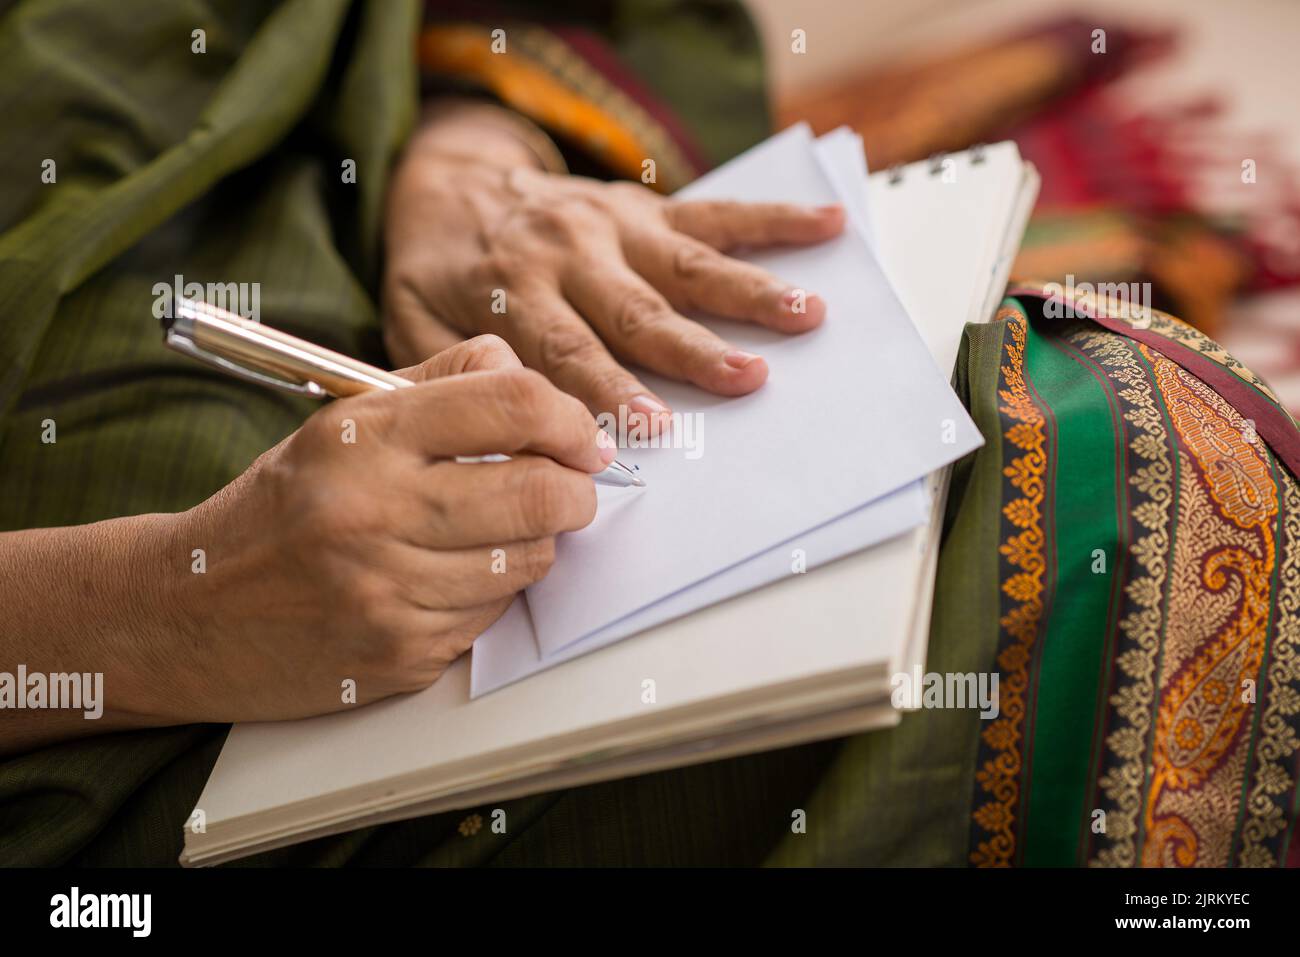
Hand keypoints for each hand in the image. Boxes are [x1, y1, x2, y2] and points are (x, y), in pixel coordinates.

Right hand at [168, 336, 607, 720]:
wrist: (188, 612)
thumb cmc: (278, 508)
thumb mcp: (341, 421)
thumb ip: (441, 383)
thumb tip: (527, 375)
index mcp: (362, 437)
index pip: (512, 404)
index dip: (570, 420)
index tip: (582, 439)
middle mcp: (375, 512)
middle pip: (539, 493)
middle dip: (575, 490)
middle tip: (569, 487)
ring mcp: (388, 591)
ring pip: (528, 561)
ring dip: (532, 544)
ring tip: (493, 532)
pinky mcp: (400, 653)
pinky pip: (492, 615)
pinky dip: (490, 593)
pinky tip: (448, 578)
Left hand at [383, 108, 844, 428]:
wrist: (449, 184)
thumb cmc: (442, 270)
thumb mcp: (414, 323)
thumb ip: (450, 376)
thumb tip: (490, 442)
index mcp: (515, 293)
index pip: (568, 353)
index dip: (610, 393)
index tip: (650, 431)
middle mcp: (570, 256)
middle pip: (637, 313)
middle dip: (693, 351)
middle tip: (744, 380)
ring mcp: (614, 228)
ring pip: (687, 265)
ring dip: (749, 291)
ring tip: (805, 314)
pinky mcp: (646, 209)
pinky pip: (715, 212)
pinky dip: (773, 221)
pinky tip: (825, 225)